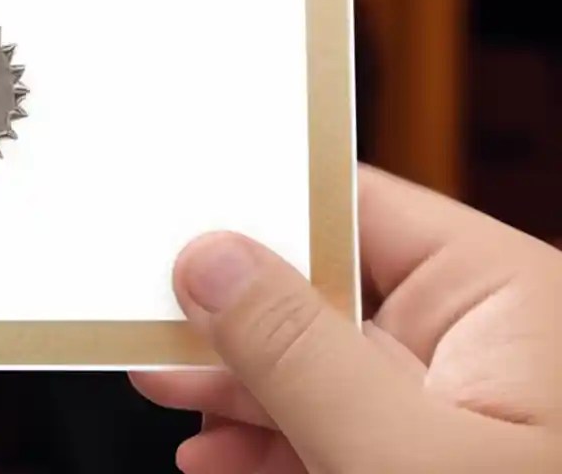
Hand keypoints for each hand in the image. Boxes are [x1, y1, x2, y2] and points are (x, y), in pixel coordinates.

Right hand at [131, 164, 561, 472]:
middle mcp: (488, 341)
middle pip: (330, 289)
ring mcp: (461, 408)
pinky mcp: (433, 461)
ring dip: (241, 385)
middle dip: (234, 315)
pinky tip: (216, 453)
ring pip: (324, 365)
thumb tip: (210, 260)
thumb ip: (296, 351)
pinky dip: (272, 441)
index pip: (362, 209)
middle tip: (149, 321)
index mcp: (507, 299)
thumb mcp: (398, 456)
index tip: (177, 228)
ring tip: (166, 390)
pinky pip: (339, 427)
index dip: (264, 210)